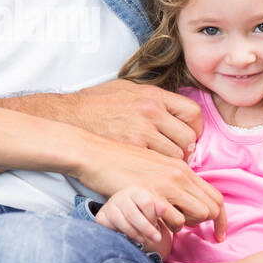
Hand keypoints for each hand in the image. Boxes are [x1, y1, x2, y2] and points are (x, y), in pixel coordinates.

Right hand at [71, 79, 202, 159]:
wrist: (67, 118)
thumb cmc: (94, 105)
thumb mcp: (127, 89)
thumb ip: (152, 98)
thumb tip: (172, 110)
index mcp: (153, 95)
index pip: (193, 112)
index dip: (195, 129)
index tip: (189, 138)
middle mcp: (151, 111)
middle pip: (188, 137)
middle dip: (186, 150)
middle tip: (177, 157)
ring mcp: (142, 132)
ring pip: (177, 155)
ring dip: (174, 164)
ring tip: (163, 167)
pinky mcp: (132, 150)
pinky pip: (159, 166)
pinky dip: (160, 172)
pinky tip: (151, 173)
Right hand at [77, 137, 225, 241]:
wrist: (94, 153)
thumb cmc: (119, 162)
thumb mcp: (153, 165)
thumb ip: (172, 179)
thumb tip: (185, 199)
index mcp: (182, 166)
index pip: (216, 197)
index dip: (220, 219)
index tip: (217, 233)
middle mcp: (179, 173)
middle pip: (212, 208)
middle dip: (204, 225)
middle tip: (186, 230)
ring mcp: (167, 183)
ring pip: (197, 215)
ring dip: (184, 226)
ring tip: (165, 224)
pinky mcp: (152, 194)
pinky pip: (176, 220)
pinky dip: (169, 228)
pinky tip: (154, 223)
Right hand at [95, 186, 175, 258]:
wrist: (122, 213)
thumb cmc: (141, 211)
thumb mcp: (152, 208)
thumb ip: (158, 209)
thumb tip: (163, 209)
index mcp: (135, 191)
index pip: (146, 202)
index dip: (153, 217)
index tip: (158, 226)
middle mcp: (120, 196)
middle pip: (133, 214)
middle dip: (146, 229)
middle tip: (156, 239)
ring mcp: (109, 206)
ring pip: (121, 222)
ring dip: (134, 234)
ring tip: (143, 239)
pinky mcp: (101, 217)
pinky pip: (110, 228)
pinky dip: (120, 234)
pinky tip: (128, 237)